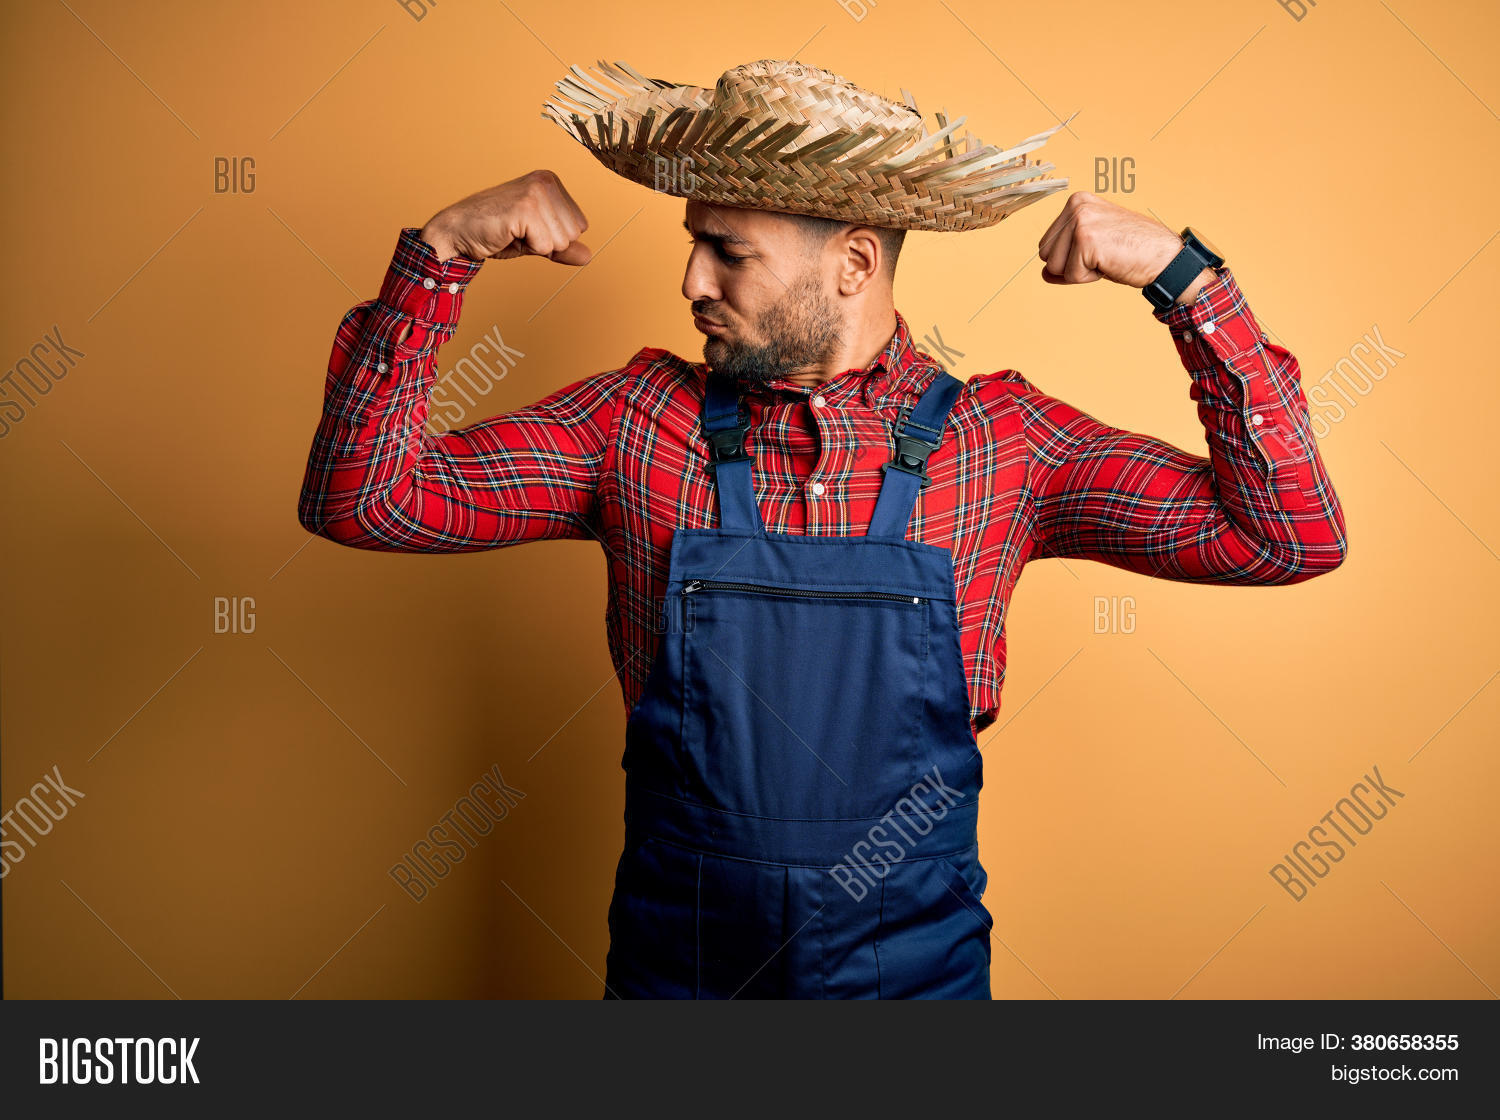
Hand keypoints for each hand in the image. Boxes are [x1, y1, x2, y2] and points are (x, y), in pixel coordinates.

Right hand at [419, 169, 591, 264]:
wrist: (457, 230)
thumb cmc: (494, 232)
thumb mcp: (535, 240)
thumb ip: (562, 247)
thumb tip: (588, 256)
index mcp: (551, 182)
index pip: (580, 226)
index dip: (554, 237)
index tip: (527, 229)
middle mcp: (546, 181)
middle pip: (574, 234)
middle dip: (547, 243)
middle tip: (518, 232)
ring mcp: (536, 192)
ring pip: (561, 241)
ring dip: (536, 246)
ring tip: (512, 231)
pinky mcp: (525, 207)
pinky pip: (545, 246)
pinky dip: (527, 248)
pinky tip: (507, 232)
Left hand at [1037, 191, 1209, 300]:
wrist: (1164, 257)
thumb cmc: (1132, 252)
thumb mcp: (1093, 249)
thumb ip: (1066, 257)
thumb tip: (1045, 274)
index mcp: (1077, 202)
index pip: (1047, 245)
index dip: (1069, 259)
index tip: (1098, 250)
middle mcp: (1076, 206)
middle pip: (1046, 255)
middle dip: (1071, 266)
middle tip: (1104, 255)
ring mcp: (1080, 220)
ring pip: (1054, 267)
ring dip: (1080, 272)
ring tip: (1107, 258)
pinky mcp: (1086, 239)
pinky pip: (1071, 276)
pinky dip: (1090, 278)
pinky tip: (1110, 263)